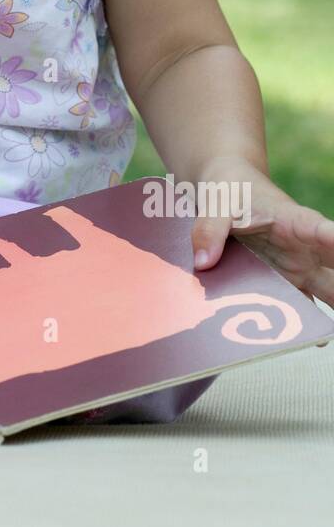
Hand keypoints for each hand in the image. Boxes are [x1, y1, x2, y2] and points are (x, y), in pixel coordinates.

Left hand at [191, 157, 333, 334]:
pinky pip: (295, 306)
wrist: (228, 185)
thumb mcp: (217, 202)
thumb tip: (204, 263)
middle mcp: (304, 248)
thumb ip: (210, 229)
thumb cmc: (230, 189)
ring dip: (322, 314)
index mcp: (295, 221)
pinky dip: (295, 323)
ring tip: (323, 336)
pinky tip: (296, 342)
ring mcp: (296, 268)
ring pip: (324, 293)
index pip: (322, 233)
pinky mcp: (283, 281)